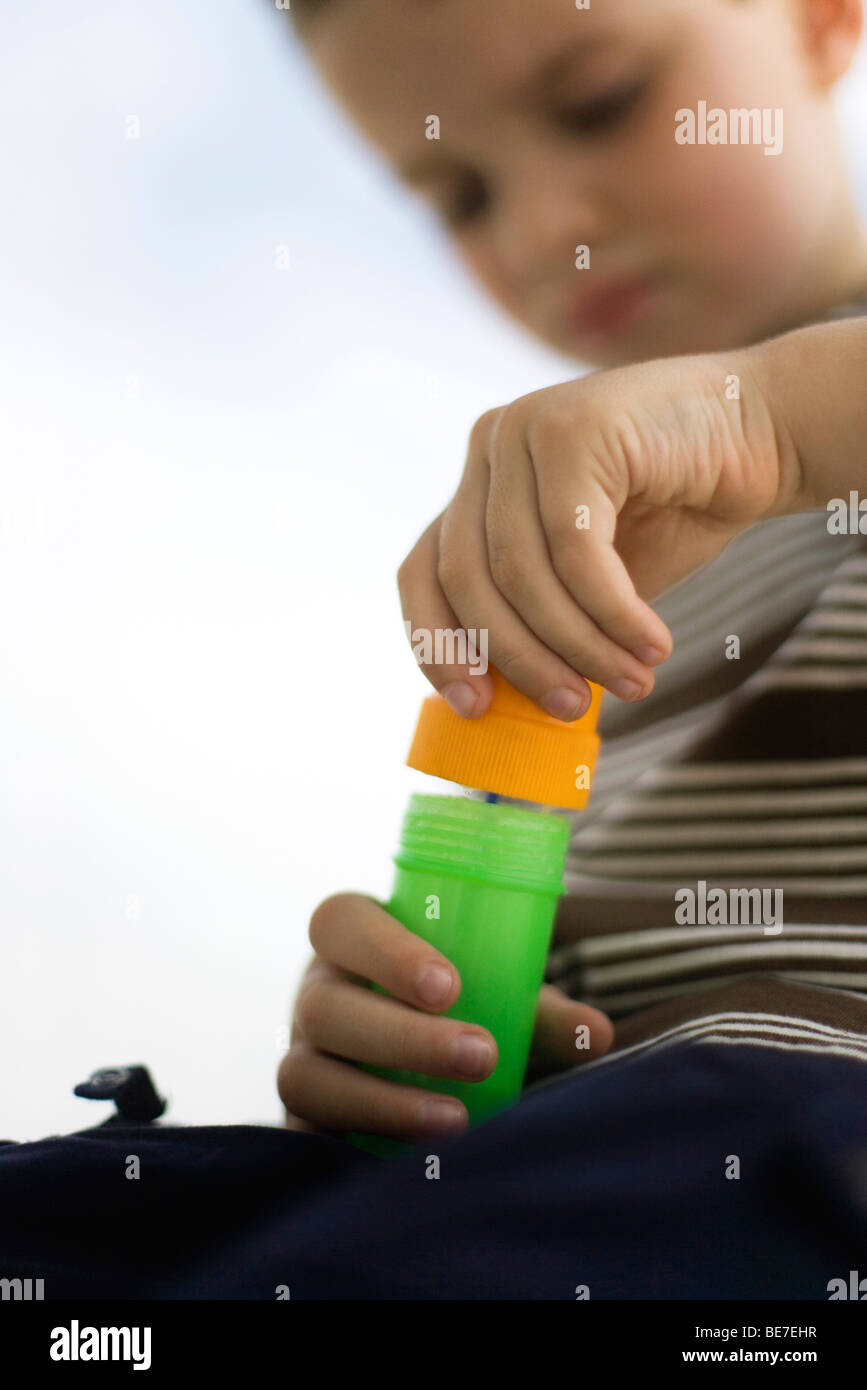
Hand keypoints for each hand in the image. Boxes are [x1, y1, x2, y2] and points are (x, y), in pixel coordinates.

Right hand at [278, 892, 613, 1139]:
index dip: (387, 953)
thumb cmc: (458, 1008)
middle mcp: (315, 994)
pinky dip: (348, 1148)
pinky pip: (302, 1134)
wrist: (409, 1059)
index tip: (451, 986)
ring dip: (381, 1101)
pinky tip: (403, 1167)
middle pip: (326, 1006)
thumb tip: (596, 1034)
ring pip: (306, 1074)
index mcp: (352, 939)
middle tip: (480, 1055)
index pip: (342, 923)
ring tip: (456, 1122)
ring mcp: (300, 1055)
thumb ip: (539, 1012)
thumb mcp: (495, 995)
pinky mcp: (300, 1117)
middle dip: (402, 1036)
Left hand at [398, 347, 791, 719]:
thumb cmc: (679, 509)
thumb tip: (502, 702)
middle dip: (521, 659)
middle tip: (572, 710)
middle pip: (469, 579)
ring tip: (633, 683)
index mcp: (479, 484)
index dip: (437, 646)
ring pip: (521, 572)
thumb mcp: (592, 580)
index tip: (475, 708)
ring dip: (578, 644)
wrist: (766, 434)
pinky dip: (613, 613)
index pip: (422, 572)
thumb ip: (542, 619)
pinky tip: (653, 644)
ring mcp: (527, 429)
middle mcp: (490, 448)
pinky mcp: (576, 427)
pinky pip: (576, 551)